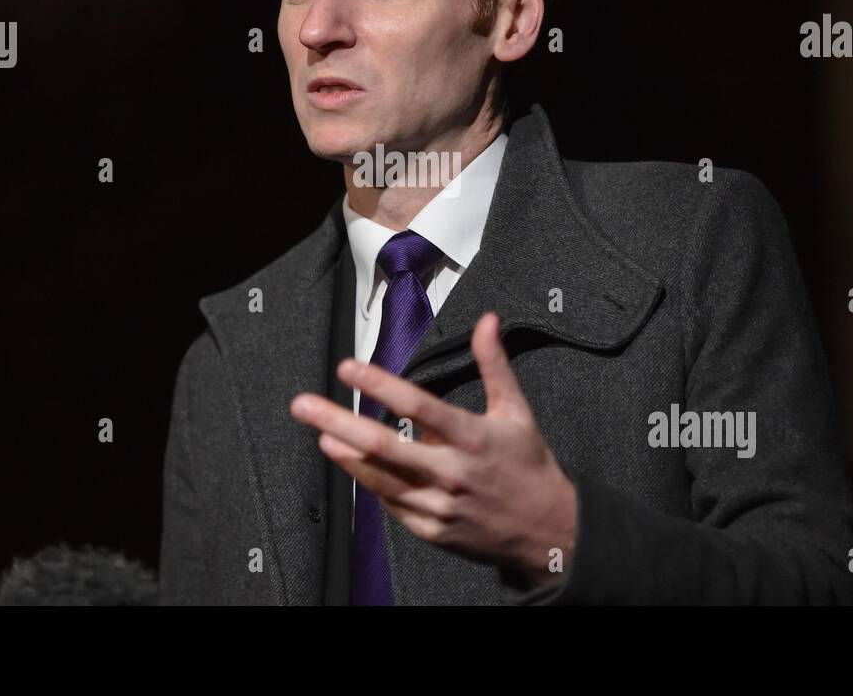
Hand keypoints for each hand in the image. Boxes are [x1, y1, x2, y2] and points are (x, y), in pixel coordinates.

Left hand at [289, 312, 576, 586]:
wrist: (549, 532)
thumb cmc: (529, 465)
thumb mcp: (516, 411)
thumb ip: (494, 364)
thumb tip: (487, 319)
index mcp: (473, 437)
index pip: (418, 405)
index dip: (380, 385)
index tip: (348, 367)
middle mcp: (452, 472)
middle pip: (384, 445)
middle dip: (338, 422)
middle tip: (303, 404)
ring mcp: (439, 505)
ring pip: (380, 478)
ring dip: (346, 456)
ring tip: (321, 434)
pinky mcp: (432, 531)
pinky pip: (392, 504)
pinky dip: (371, 483)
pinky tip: (352, 464)